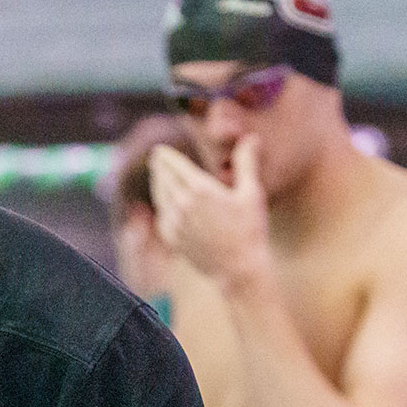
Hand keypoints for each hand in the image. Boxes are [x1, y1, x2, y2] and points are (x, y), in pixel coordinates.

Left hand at [149, 136, 273, 288]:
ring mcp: (174, 222)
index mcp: (200, 189)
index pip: (175, 165)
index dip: (165, 156)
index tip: (159, 150)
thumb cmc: (249, 230)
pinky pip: (161, 215)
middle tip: (155, 159)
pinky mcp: (171, 238)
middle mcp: (182, 204)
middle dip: (159, 167)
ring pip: (159, 197)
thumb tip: (250, 137)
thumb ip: (246, 163)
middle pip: (163, 179)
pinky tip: (164, 201)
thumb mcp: (251, 193)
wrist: (237, 269)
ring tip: (158, 175)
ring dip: (157, 183)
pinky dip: (161, 204)